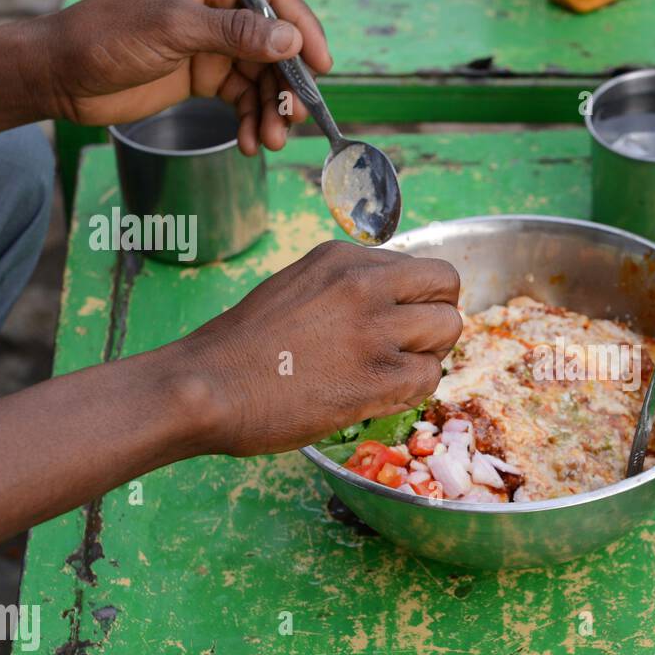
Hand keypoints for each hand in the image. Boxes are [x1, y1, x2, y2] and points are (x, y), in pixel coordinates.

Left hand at [41, 0, 332, 154]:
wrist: (61, 77)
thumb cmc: (104, 37)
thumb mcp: (172, 30)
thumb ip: (234, 33)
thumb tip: (291, 40)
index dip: (303, 29)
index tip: (321, 66)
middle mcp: (217, 4)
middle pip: (276, 43)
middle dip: (286, 84)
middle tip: (291, 118)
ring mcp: (214, 41)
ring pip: (264, 76)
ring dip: (271, 110)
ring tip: (269, 140)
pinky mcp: (206, 74)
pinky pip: (244, 98)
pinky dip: (252, 121)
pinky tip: (250, 143)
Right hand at [172, 241, 461, 457]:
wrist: (207, 387)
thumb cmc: (241, 348)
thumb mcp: (297, 287)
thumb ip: (346, 288)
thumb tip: (389, 304)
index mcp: (343, 259)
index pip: (418, 266)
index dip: (420, 297)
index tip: (403, 319)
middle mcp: (364, 284)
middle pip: (446, 287)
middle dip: (437, 317)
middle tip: (412, 346)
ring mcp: (374, 329)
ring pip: (448, 329)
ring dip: (429, 354)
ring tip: (395, 372)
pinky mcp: (378, 377)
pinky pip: (429, 376)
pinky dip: (414, 389)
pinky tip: (382, 395)